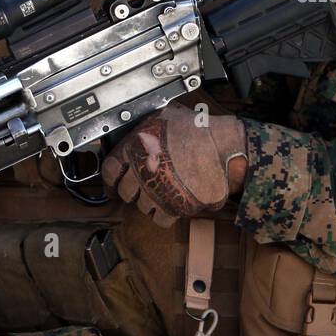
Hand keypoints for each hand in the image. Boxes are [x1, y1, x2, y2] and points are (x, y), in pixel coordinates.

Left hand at [102, 104, 247, 226]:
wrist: (226, 148)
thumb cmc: (200, 130)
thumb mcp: (167, 116)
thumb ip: (148, 128)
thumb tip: (142, 130)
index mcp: (134, 147)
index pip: (109, 170)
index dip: (111, 180)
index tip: (113, 185)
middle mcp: (140, 170)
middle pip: (125, 192)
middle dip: (132, 191)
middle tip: (142, 188)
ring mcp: (155, 190)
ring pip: (141, 206)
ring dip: (149, 202)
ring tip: (162, 192)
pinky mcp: (172, 207)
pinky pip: (159, 219)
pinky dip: (164, 214)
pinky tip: (172, 203)